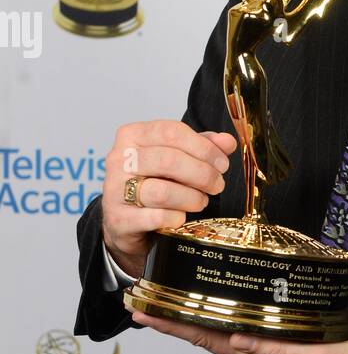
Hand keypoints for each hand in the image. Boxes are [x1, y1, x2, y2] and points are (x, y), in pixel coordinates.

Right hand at [102, 121, 236, 277]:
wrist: (125, 222)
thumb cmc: (152, 182)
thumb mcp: (177, 157)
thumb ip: (202, 146)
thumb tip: (227, 142)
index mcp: (133, 135)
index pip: (172, 131)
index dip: (204, 147)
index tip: (222, 163)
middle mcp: (119, 159)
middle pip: (169, 160)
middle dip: (202, 174)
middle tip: (217, 185)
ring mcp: (114, 189)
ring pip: (162, 191)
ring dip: (191, 198)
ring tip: (201, 201)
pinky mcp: (118, 218)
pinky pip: (155, 217)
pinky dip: (175, 218)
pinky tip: (181, 217)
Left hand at [129, 311, 347, 353]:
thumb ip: (275, 352)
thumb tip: (239, 341)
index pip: (203, 337)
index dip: (171, 325)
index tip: (144, 313)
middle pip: (199, 336)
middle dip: (168, 322)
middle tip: (139, 304)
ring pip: (213, 337)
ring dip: (186, 323)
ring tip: (165, 306)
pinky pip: (233, 338)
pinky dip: (213, 326)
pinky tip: (210, 316)